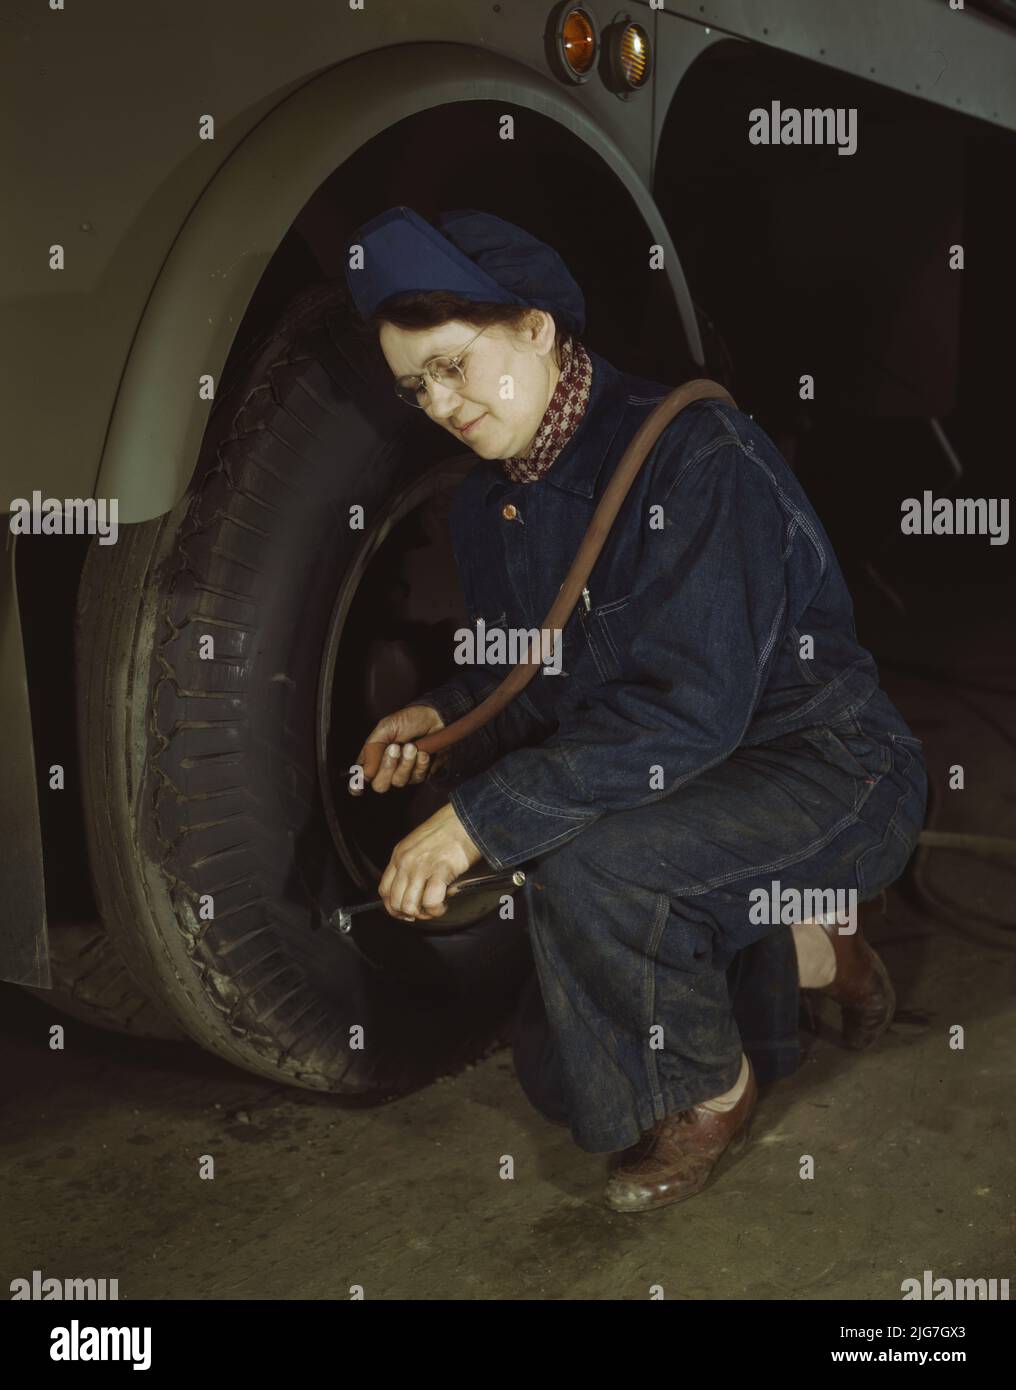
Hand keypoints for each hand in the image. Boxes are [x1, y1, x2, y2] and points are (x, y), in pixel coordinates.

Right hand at [351, 704, 449, 795]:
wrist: (435, 718)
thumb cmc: (408, 721)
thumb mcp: (386, 728)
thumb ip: (372, 749)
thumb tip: (364, 773)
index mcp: (373, 757)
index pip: (361, 777)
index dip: (357, 785)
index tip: (358, 787)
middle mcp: (387, 768)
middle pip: (380, 785)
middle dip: (387, 768)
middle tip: (395, 748)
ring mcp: (404, 773)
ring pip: (399, 782)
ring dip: (406, 763)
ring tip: (411, 746)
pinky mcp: (420, 774)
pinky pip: (417, 778)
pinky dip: (420, 764)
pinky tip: (423, 753)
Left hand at [378, 802, 484, 921]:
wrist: (465, 820)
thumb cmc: (448, 830)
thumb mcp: (418, 843)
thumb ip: (412, 864)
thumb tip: (416, 888)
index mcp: (399, 855)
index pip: (384, 890)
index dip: (392, 907)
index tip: (404, 911)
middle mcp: (406, 862)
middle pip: (395, 902)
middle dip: (409, 914)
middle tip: (423, 912)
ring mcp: (420, 867)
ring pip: (409, 906)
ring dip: (423, 914)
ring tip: (435, 908)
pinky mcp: (439, 871)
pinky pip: (430, 902)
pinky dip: (436, 909)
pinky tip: (443, 904)